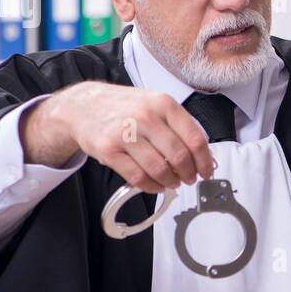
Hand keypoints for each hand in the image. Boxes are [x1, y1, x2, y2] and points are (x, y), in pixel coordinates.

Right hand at [21, 82, 214, 191]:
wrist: (83, 105)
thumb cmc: (123, 107)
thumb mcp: (154, 104)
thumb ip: (177, 125)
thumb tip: (201, 152)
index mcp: (163, 104)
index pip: (195, 138)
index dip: (205, 160)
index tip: (206, 170)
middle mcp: (146, 117)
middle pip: (179, 156)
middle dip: (188, 173)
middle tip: (189, 178)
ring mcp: (126, 134)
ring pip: (159, 169)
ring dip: (170, 181)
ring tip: (172, 182)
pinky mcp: (109, 150)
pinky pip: (138, 177)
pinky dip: (151, 187)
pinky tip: (155, 185)